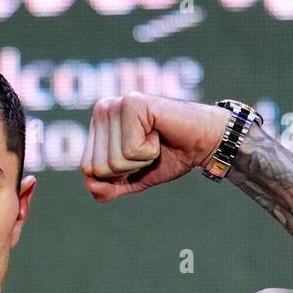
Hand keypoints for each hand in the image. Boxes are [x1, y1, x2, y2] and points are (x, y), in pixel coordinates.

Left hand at [81, 93, 227, 202]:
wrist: (205, 142)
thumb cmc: (170, 155)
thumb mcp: (133, 178)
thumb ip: (108, 188)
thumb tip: (91, 186)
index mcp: (98, 125)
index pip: (88, 169)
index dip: (118, 174)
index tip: (139, 155)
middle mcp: (102, 110)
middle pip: (98, 167)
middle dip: (129, 168)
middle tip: (150, 148)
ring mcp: (116, 104)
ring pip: (114, 160)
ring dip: (142, 159)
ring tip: (155, 139)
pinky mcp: (133, 103)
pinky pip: (131, 150)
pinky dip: (150, 150)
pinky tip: (159, 132)